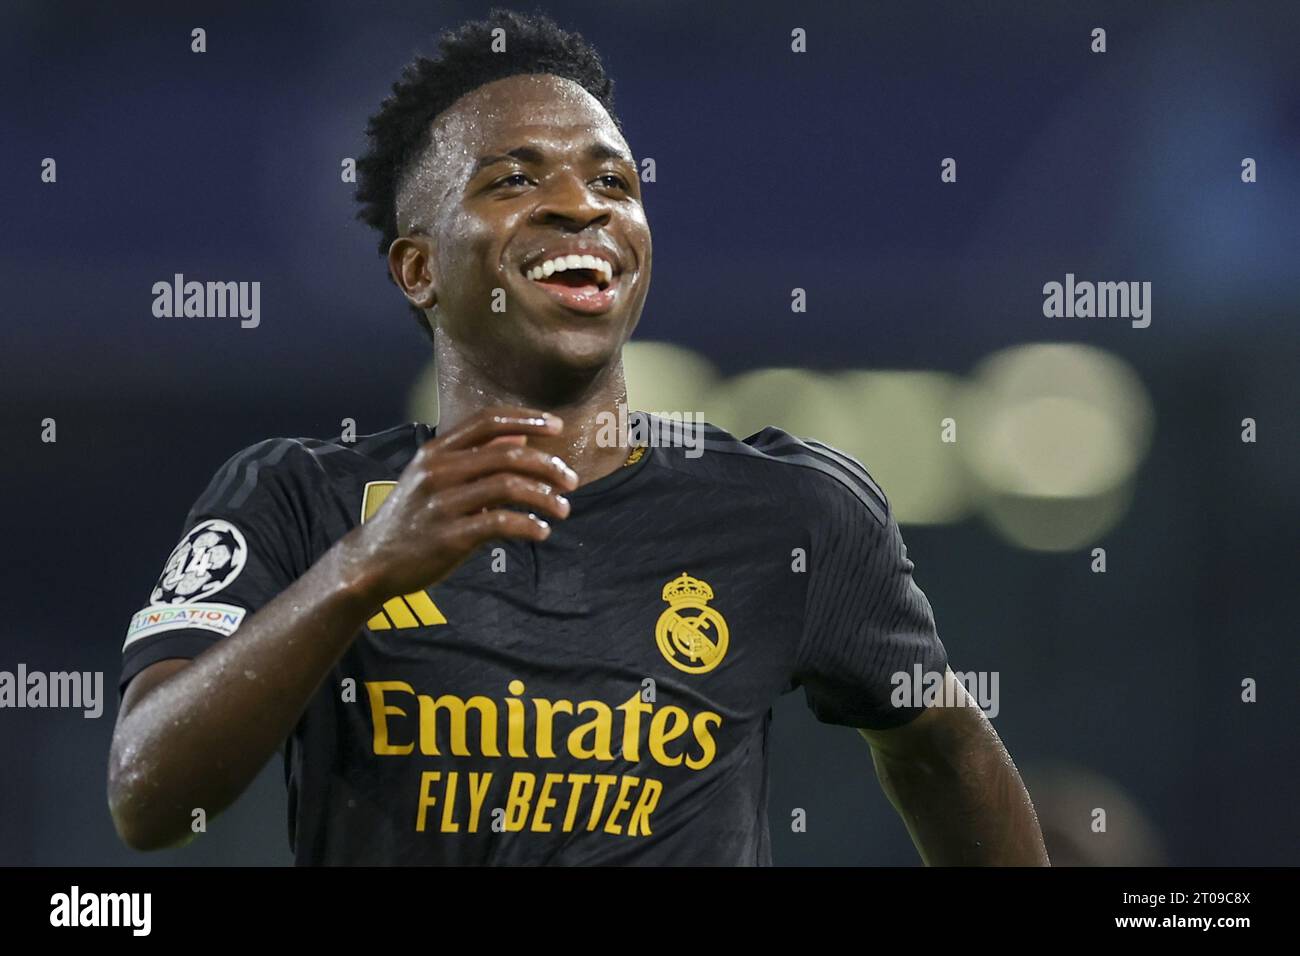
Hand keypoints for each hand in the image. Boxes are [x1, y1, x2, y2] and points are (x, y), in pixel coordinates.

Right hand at [338, 405, 577, 603]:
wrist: (372, 560)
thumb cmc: (413, 517)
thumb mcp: (435, 478)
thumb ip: (476, 457)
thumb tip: (521, 436)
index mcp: (435, 451)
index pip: (487, 420)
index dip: (527, 418)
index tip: (557, 426)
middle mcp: (437, 471)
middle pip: (507, 453)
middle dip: (547, 465)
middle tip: (570, 481)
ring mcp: (442, 503)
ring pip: (509, 486)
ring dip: (544, 497)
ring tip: (562, 509)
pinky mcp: (449, 536)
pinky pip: (500, 523)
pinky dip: (529, 525)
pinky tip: (542, 531)